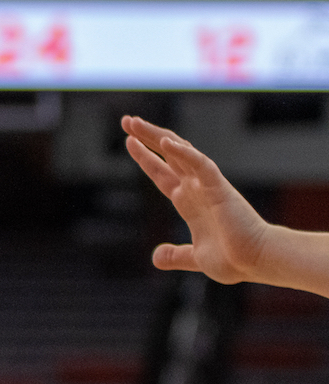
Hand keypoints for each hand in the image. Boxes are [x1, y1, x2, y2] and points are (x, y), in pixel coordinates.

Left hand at [122, 115, 271, 282]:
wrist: (258, 263)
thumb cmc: (234, 260)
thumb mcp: (196, 258)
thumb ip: (176, 255)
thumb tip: (156, 258)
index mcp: (189, 201)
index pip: (162, 172)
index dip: (146, 157)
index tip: (128, 141)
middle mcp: (196, 188)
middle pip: (168, 154)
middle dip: (146, 137)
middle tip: (126, 121)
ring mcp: (207, 186)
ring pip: (180, 151)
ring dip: (157, 136)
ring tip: (135, 123)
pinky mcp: (220, 189)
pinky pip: (201, 165)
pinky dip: (184, 153)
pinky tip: (164, 142)